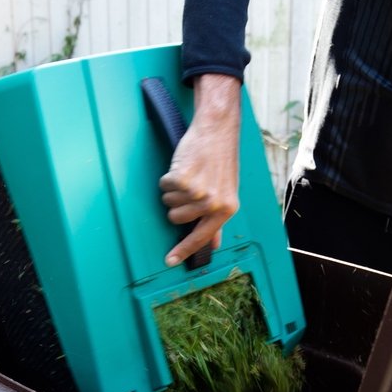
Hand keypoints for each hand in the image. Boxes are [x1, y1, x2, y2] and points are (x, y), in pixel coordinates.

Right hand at [159, 73, 241, 265]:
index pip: (201, 238)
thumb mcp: (227, 192)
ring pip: (169, 202)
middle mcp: (214, 204)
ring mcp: (198, 192)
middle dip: (177, 203)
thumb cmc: (220, 160)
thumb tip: (215, 243)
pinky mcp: (184, 179)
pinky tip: (182, 166)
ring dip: (173, 188)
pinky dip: (168, 176)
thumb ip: (218, 218)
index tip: (169, 261)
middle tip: (190, 185)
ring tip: (189, 173)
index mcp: (226, 210)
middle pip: (177, 219)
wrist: (217, 131)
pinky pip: (164, 186)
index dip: (183, 251)